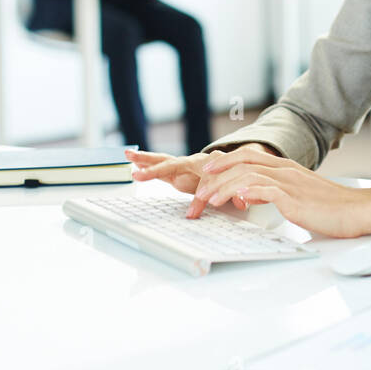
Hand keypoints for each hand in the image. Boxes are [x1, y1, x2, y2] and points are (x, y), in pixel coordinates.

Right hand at [126, 142, 276, 210]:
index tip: (193, 214)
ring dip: (145, 160)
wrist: (228, 165)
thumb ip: (236, 194)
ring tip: (128, 155)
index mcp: (209, 164)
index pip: (202, 180)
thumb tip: (242, 204)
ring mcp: (182, 165)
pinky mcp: (176, 171)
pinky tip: (132, 163)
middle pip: (172, 164)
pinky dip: (146, 164)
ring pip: (162, 160)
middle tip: (138, 175)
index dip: (199, 197)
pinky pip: (159, 166)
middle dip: (155, 170)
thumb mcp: (234, 187)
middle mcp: (193, 161)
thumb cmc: (229, 174)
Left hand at [191, 148, 370, 238]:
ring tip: (207, 200)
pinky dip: (246, 193)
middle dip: (214, 175)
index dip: (223, 161)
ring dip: (223, 187)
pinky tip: (235, 200)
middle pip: (241, 162)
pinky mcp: (294, 198)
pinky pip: (265, 190)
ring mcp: (289, 182)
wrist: (358, 211)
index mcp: (286, 168)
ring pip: (247, 175)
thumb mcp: (298, 198)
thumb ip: (276, 194)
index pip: (248, 156)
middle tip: (197, 191)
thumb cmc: (332, 208)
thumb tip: (252, 198)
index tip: (205, 172)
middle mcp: (285, 170)